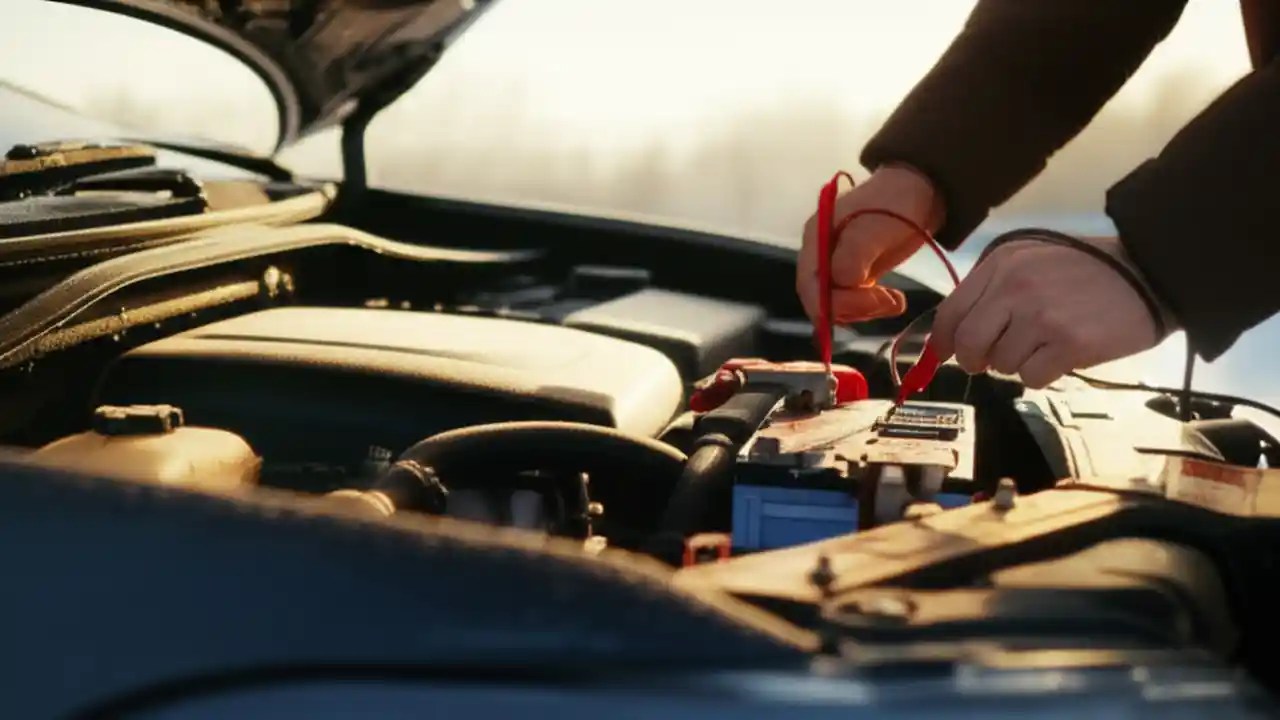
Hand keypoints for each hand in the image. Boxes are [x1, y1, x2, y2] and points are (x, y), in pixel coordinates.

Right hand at [796, 164, 944, 323]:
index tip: (874, 301)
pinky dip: (871, 308)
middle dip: (852, 309)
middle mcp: (818, 256)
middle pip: (819, 299)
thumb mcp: (873, 227)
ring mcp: (835, 265)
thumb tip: (840, 283)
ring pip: (836, 305)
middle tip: (888, 302)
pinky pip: (851, 302)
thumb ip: (852, 256)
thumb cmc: (894, 203)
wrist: (919, 190)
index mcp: (816, 240)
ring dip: (864, 311)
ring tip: (894, 300)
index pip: (810, 286)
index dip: (835, 303)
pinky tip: (893, 300)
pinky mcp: (853, 273)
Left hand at [929, 237, 1161, 388]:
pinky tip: (1061, 355)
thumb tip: (952, 337)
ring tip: (1046, 343)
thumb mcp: (1031, 262)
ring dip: (1018, 363)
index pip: (950, 312)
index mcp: (1001, 265)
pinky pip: (1031, 378)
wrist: (1149, 273)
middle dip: (974, 360)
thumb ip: (992, 291)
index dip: (941, 340)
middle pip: (968, 344)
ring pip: (1001, 364)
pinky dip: (1042, 375)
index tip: (943, 355)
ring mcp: (1041, 316)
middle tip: (990, 361)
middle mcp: (1015, 288)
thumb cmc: (1086, 271)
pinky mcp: (1068, 344)